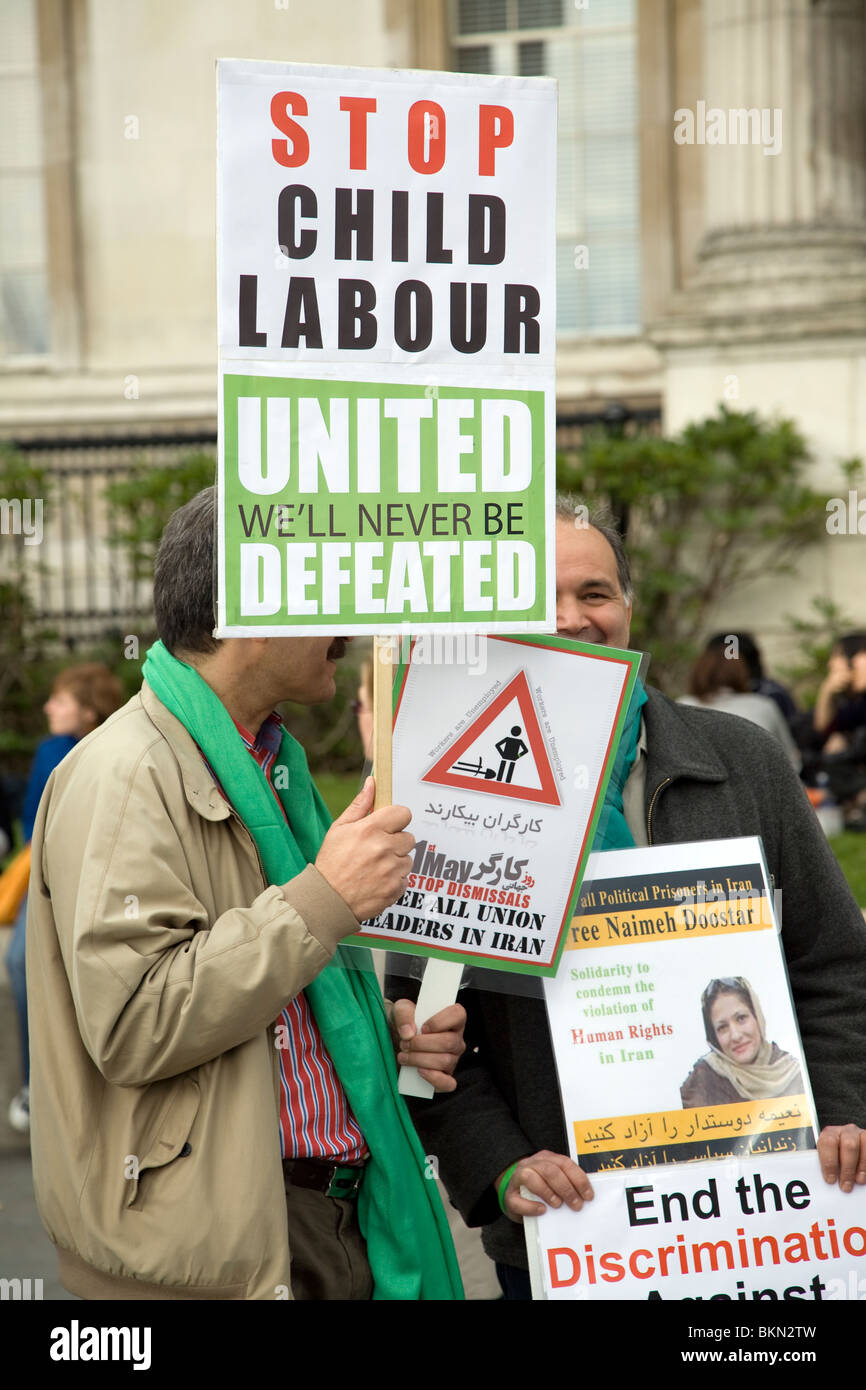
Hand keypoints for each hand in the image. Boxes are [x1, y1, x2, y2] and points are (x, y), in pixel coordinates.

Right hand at [313, 777, 413, 922]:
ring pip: (408, 859)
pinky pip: (405, 879)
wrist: (327, 900)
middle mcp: (384, 848)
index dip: (396, 820)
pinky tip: (377, 880)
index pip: (403, 814)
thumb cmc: (331, 863)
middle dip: (396, 842)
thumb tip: (372, 783)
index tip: (388, 826)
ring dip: (396, 862)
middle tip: (377, 849)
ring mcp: (391, 870)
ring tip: (374, 867)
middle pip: (409, 837)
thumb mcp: (339, 829)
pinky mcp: (395, 889)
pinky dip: (394, 880)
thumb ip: (360, 805)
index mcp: (370, 830)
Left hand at [392, 999, 465, 1091]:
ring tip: (403, 1055)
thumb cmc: (403, 1022)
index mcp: (452, 1019)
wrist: (394, 1041)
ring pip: (445, 1061)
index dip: (440, 1021)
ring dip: (419, 1059)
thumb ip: (404, 1014)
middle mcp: (456, 1040)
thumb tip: (409, 1033)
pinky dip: (434, 1078)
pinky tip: (419, 1072)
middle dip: (422, 1044)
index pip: (458, 1015)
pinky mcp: (445, 1077)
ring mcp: (452, 1060)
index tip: (422, 1027)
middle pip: (449, 1042)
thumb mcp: (400, 1010)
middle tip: (404, 1043)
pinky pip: (448, 1083)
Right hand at [496, 1150, 593, 1222]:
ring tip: (558, 1205)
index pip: (565, 1163)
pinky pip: (518, 1200)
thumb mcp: (553, 1180)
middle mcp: (531, 1164)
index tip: (588, 1195)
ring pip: (531, 1178)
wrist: (514, 1192)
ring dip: (548, 1192)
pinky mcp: (509, 1195)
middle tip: (576, 1205)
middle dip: (566, 1188)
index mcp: (545, 1158)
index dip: (578, 1179)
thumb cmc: (539, 1187)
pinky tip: (542, 1210)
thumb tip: (585, 1196)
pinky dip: (531, 1206)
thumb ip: (566, 1182)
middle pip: (550, 1170)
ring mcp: (518, 1177)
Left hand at [817, 1124, 865, 1192]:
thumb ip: (827, 1164)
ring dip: (860, 1168)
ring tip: (857, 1181)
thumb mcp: (830, 1157)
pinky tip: (864, 1174)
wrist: (849, 1148)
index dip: (829, 1162)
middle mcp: (845, 1131)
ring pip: (861, 1147)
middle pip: (848, 1145)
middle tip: (845, 1186)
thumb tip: (825, 1179)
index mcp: (830, 1134)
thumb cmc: (837, 1155)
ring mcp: (859, 1134)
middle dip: (847, 1168)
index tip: (831, 1179)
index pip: (828, 1142)